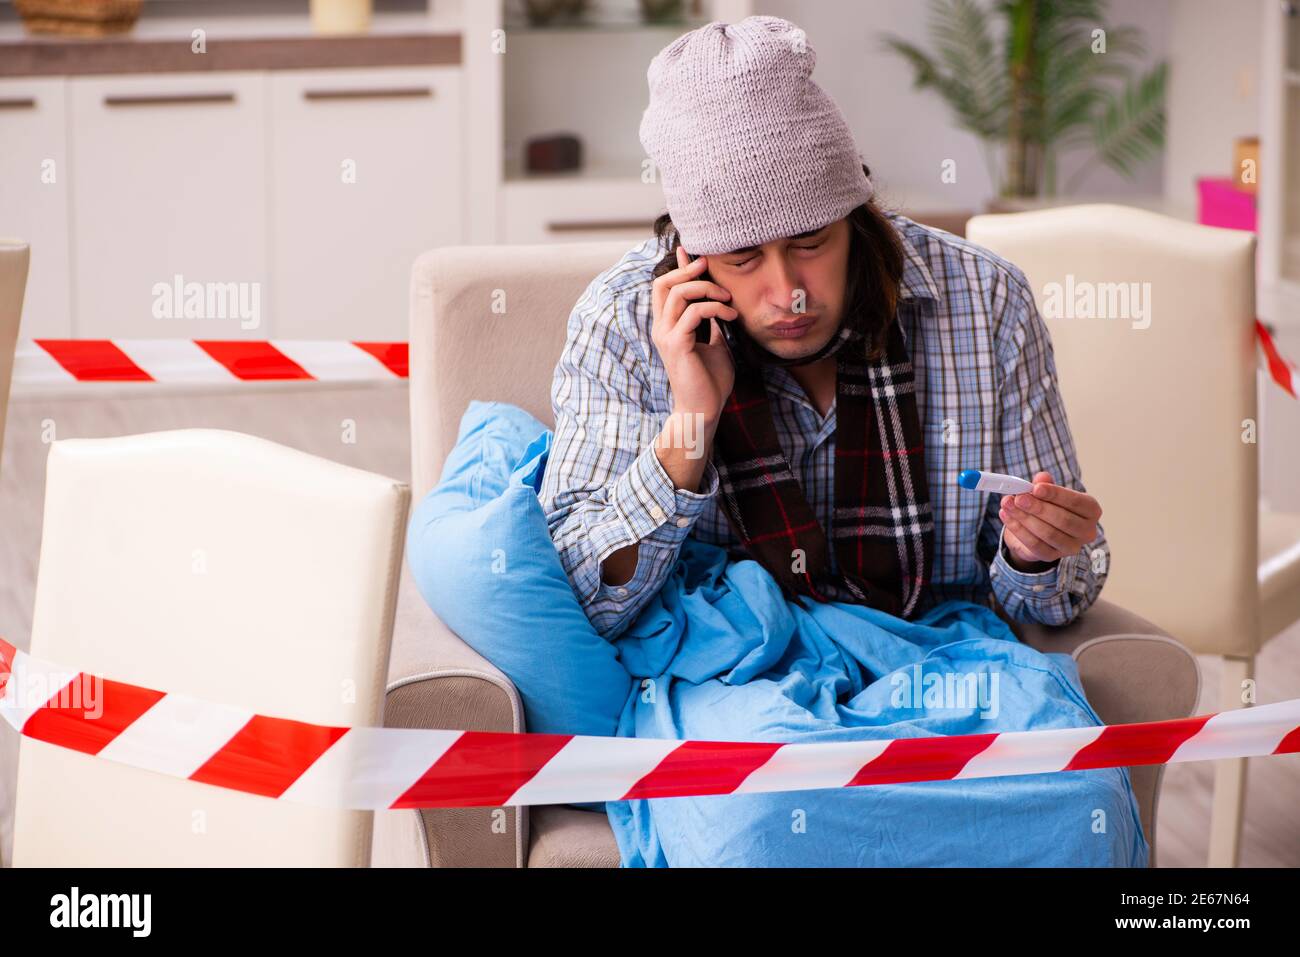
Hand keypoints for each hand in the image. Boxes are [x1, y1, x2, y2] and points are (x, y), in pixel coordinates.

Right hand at [650, 245, 737, 423]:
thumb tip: (718, 304)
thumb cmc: (710, 381)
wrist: (704, 410)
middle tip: (709, 265)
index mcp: (668, 326)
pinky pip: (693, 312)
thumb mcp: (715, 344)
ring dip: (707, 289)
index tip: (695, 253)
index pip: (664, 288)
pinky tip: (731, 315)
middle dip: (687, 270)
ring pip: (678, 293)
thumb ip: (711, 324)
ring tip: (728, 298)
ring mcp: (667, 336)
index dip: (678, 267)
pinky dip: (714, 308)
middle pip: (663, 283)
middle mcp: (662, 328)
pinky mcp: (677, 344)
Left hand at [998, 470, 1101, 570]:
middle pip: (1063, 520)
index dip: (1055, 494)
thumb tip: (1042, 478)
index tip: (1035, 488)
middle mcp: (1086, 531)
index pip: (1076, 502)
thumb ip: (1045, 484)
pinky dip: (1018, 530)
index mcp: (1091, 510)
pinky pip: (1035, 545)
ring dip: (1024, 518)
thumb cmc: (1048, 505)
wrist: (1037, 528)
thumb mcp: (1046, 491)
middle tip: (1019, 498)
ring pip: (1048, 534)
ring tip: (1008, 505)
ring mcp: (1071, 547)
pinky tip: (1006, 516)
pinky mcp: (1052, 556)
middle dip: (1038, 508)